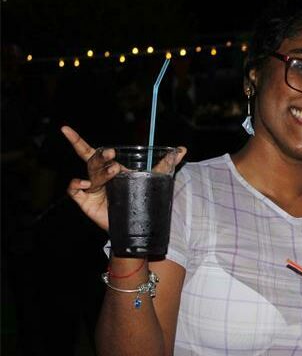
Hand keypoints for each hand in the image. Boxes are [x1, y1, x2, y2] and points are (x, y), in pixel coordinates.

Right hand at [61, 126, 185, 230]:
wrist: (136, 225)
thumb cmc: (141, 199)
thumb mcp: (155, 178)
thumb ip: (166, 163)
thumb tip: (182, 149)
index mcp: (108, 168)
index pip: (91, 151)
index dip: (76, 140)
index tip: (65, 129)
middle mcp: (98, 176)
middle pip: (93, 161)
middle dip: (101, 155)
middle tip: (112, 154)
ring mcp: (91, 189)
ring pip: (90, 173)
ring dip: (101, 171)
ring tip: (115, 171)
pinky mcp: (86, 202)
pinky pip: (75, 191)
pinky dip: (77, 185)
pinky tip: (87, 184)